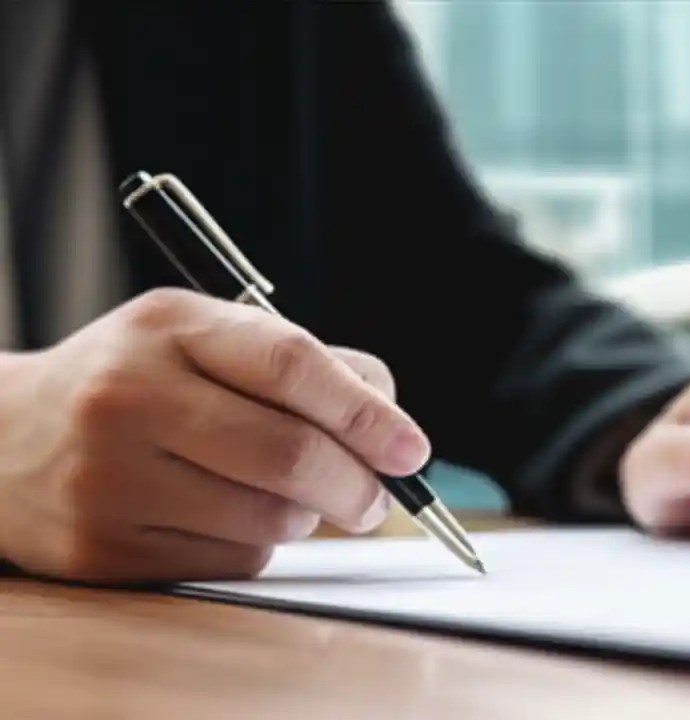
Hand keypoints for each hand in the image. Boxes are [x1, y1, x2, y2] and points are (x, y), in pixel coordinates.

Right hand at [0, 288, 430, 582]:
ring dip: (304, 516)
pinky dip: (255, 547)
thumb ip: (301, 363)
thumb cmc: (136, 382)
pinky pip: (229, 562)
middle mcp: (130, 398)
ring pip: (267, 518)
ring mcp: (110, 479)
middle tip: (378, 497)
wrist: (2, 441)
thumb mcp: (202, 339)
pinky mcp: (102, 550)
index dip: (366, 412)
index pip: (290, 364)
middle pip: (288, 454)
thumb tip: (390, 416)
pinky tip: (223, 517)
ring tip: (283, 494)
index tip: (411, 449)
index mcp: (169, 328)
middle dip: (358, 485)